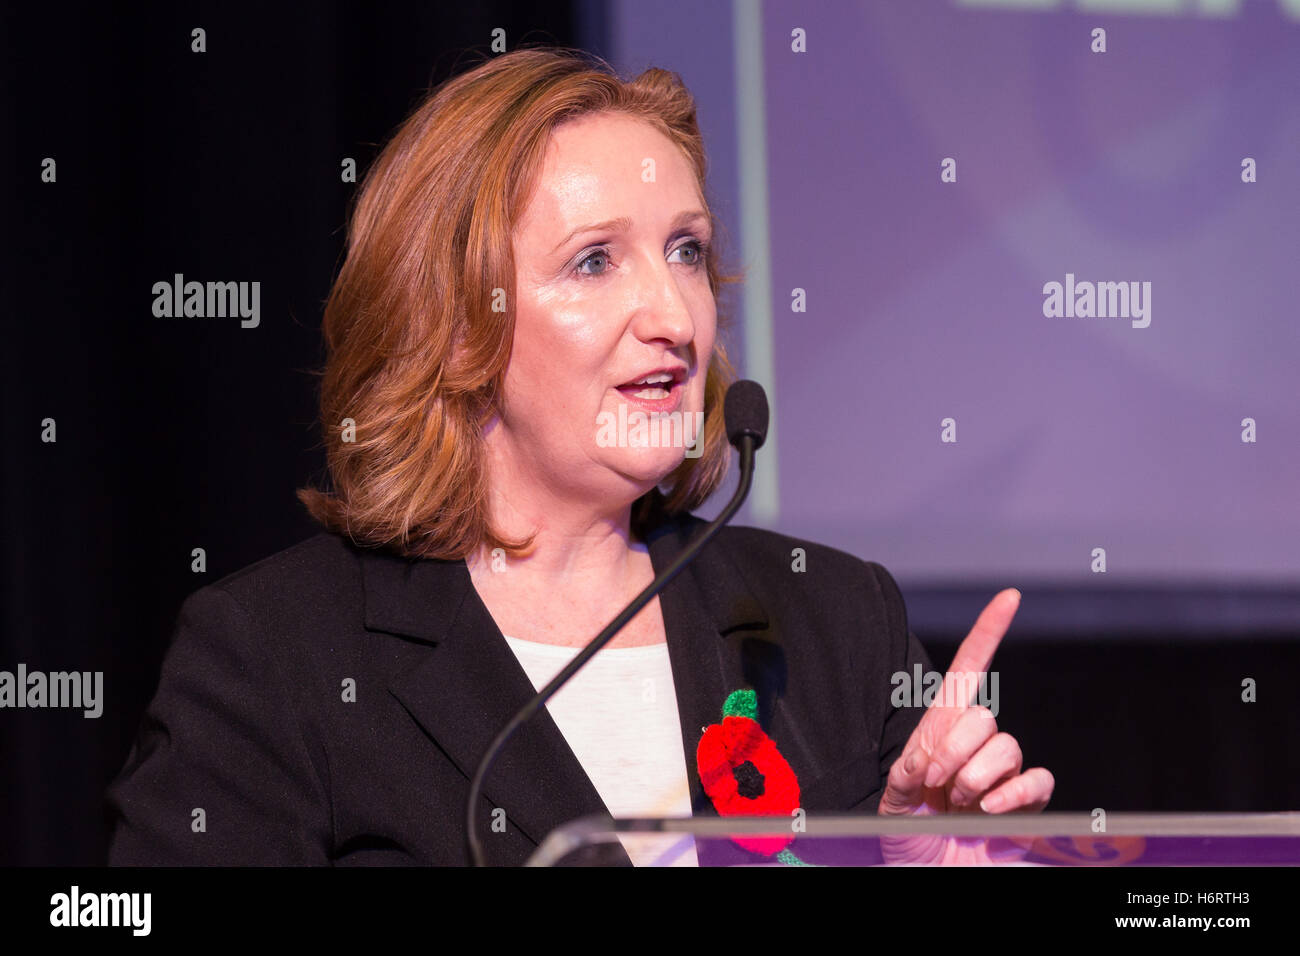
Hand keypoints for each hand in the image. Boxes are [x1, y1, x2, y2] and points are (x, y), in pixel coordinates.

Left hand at [877, 588, 1053, 863]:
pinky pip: (1037, 780)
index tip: (1010, 597)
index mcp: (940, 729)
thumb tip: (924, 759)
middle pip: (982, 717)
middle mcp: (976, 743)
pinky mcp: (1027, 803)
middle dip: (950, 753)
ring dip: (974, 778)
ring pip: (1006, 746)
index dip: (989, 632)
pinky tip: (991, 809)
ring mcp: (1004, 772)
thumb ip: (903, 776)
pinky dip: (1015, 793)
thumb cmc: (906, 836)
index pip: (968, 671)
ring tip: (955, 805)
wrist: (924, 872)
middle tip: (933, 787)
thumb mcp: (889, 802)